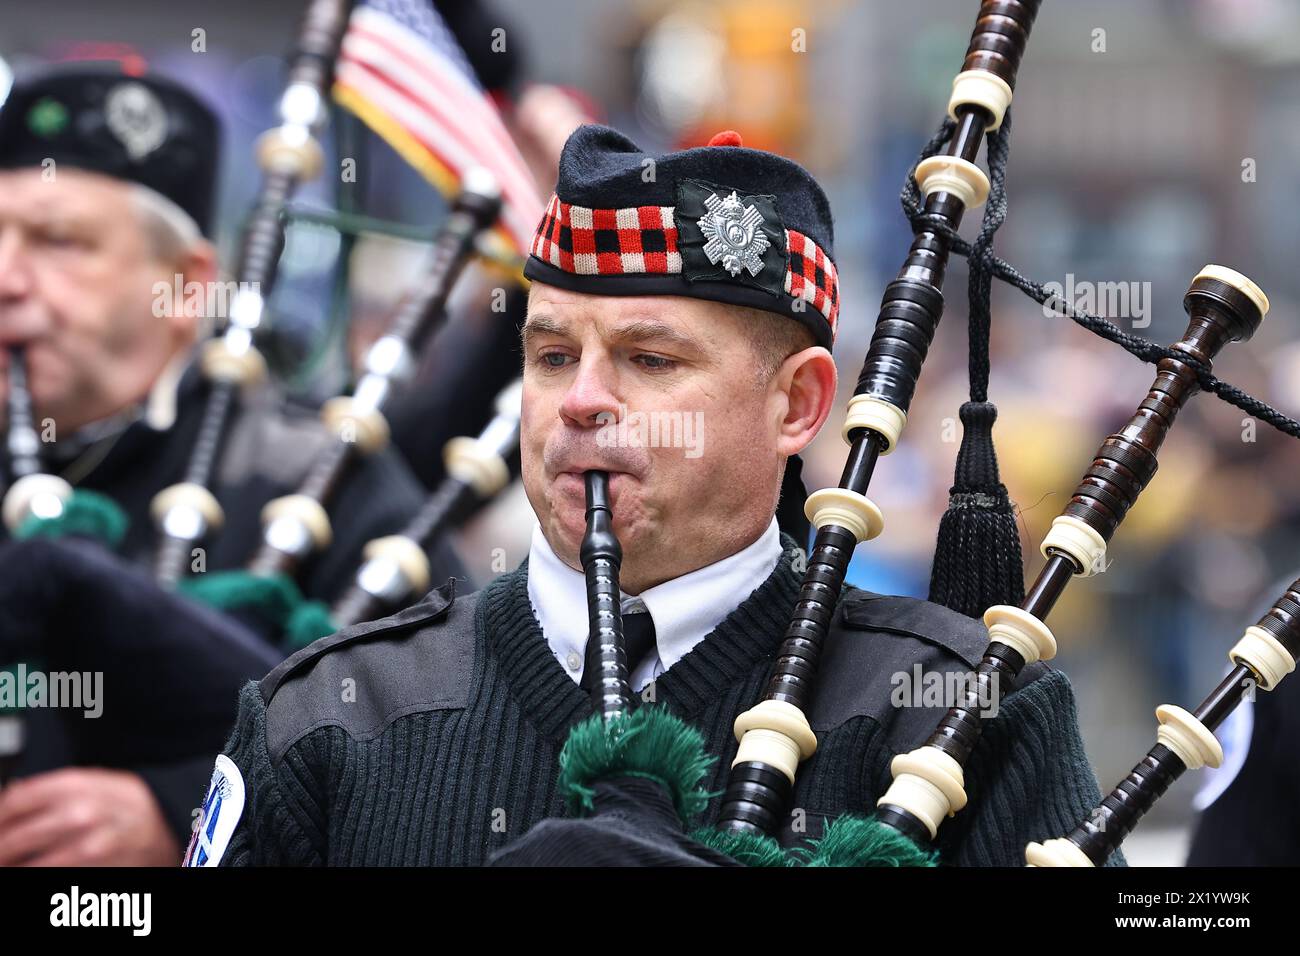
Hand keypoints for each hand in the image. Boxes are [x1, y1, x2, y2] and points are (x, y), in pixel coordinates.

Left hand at [0, 767, 181, 865]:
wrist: (169, 819)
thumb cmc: (128, 800)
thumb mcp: (92, 780)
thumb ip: (51, 788)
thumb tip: (10, 797)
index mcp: (75, 785)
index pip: (14, 803)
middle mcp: (79, 814)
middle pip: (15, 838)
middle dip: (0, 849)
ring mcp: (89, 845)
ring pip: (32, 865)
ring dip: (16, 867)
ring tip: (11, 867)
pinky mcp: (98, 868)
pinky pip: (57, 875)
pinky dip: (41, 874)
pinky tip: (37, 870)